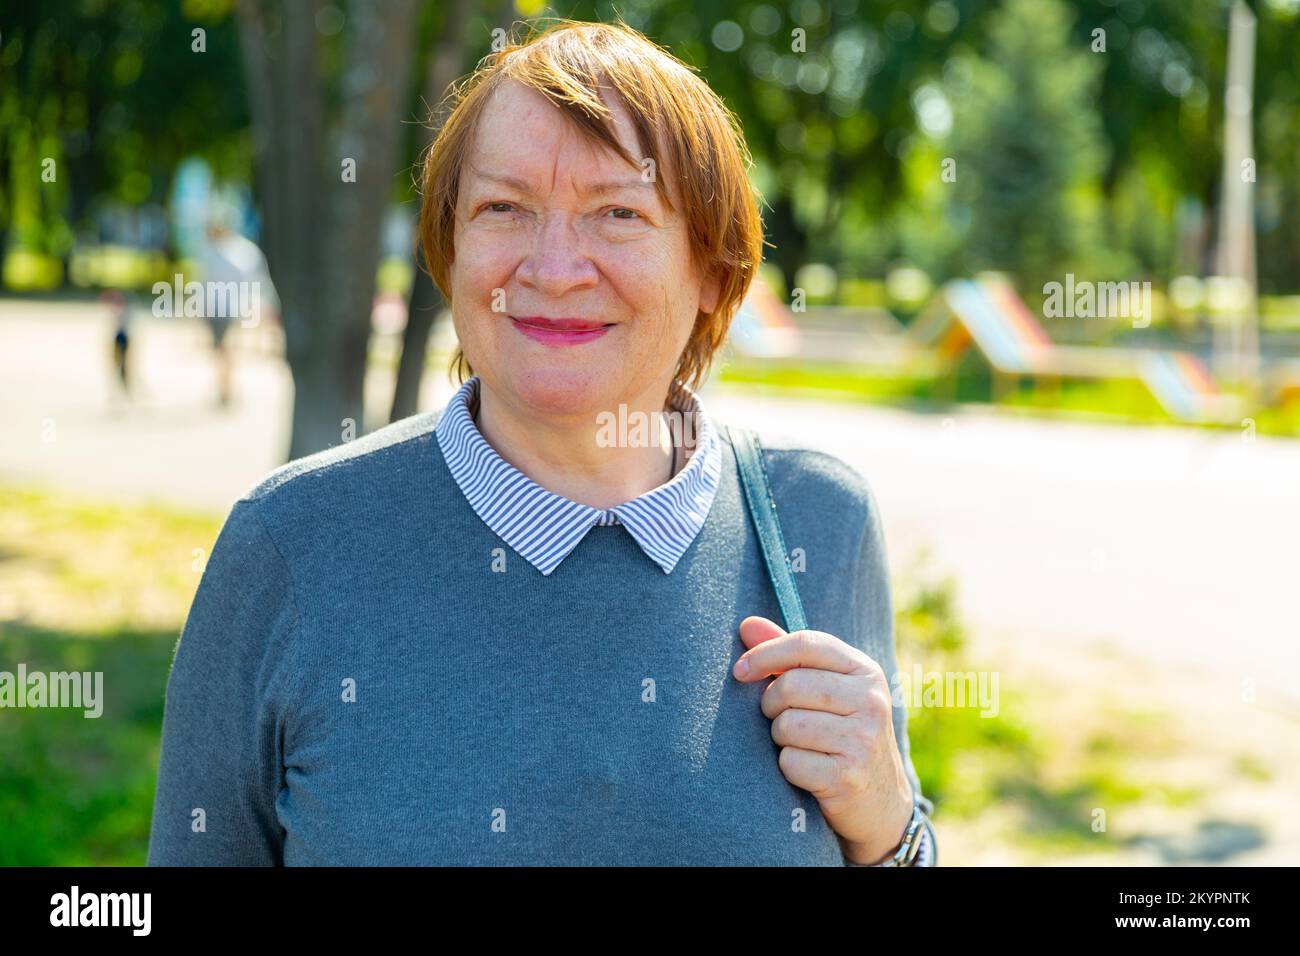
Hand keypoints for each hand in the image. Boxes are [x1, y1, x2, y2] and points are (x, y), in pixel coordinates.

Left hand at [733, 615, 914, 864]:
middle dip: (772, 704)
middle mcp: (871, 701)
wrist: (880, 802)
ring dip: (781, 738)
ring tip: (801, 745)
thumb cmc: (842, 734)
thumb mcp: (827, 689)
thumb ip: (787, 656)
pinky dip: (788, 767)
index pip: (807, 644)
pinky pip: (790, 761)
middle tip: (782, 718)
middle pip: (790, 686)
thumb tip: (746, 624)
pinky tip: (807, 771)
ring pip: (787, 724)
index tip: (740, 671)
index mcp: (865, 671)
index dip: (766, 654)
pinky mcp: (848, 776)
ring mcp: (863, 740)